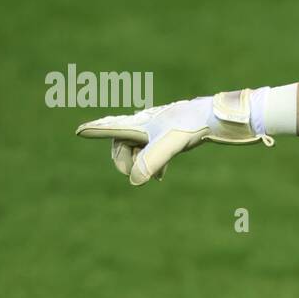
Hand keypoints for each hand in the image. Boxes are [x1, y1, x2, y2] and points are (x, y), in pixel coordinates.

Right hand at [76, 90, 271, 184]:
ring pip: (139, 148)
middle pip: (123, 142)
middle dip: (123, 159)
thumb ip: (151, 162)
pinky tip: (162, 175)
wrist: (218, 117)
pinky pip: (155, 150)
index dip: (96, 130)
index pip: (112, 128)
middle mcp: (147, 124)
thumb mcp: (171, 145)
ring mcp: (160, 129)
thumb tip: (135, 180)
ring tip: (152, 175)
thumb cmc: (192, 126)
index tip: (80, 131)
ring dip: (141, 163)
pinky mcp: (173, 134)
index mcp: (141, 124)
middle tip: (130, 173)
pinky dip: (155, 163)